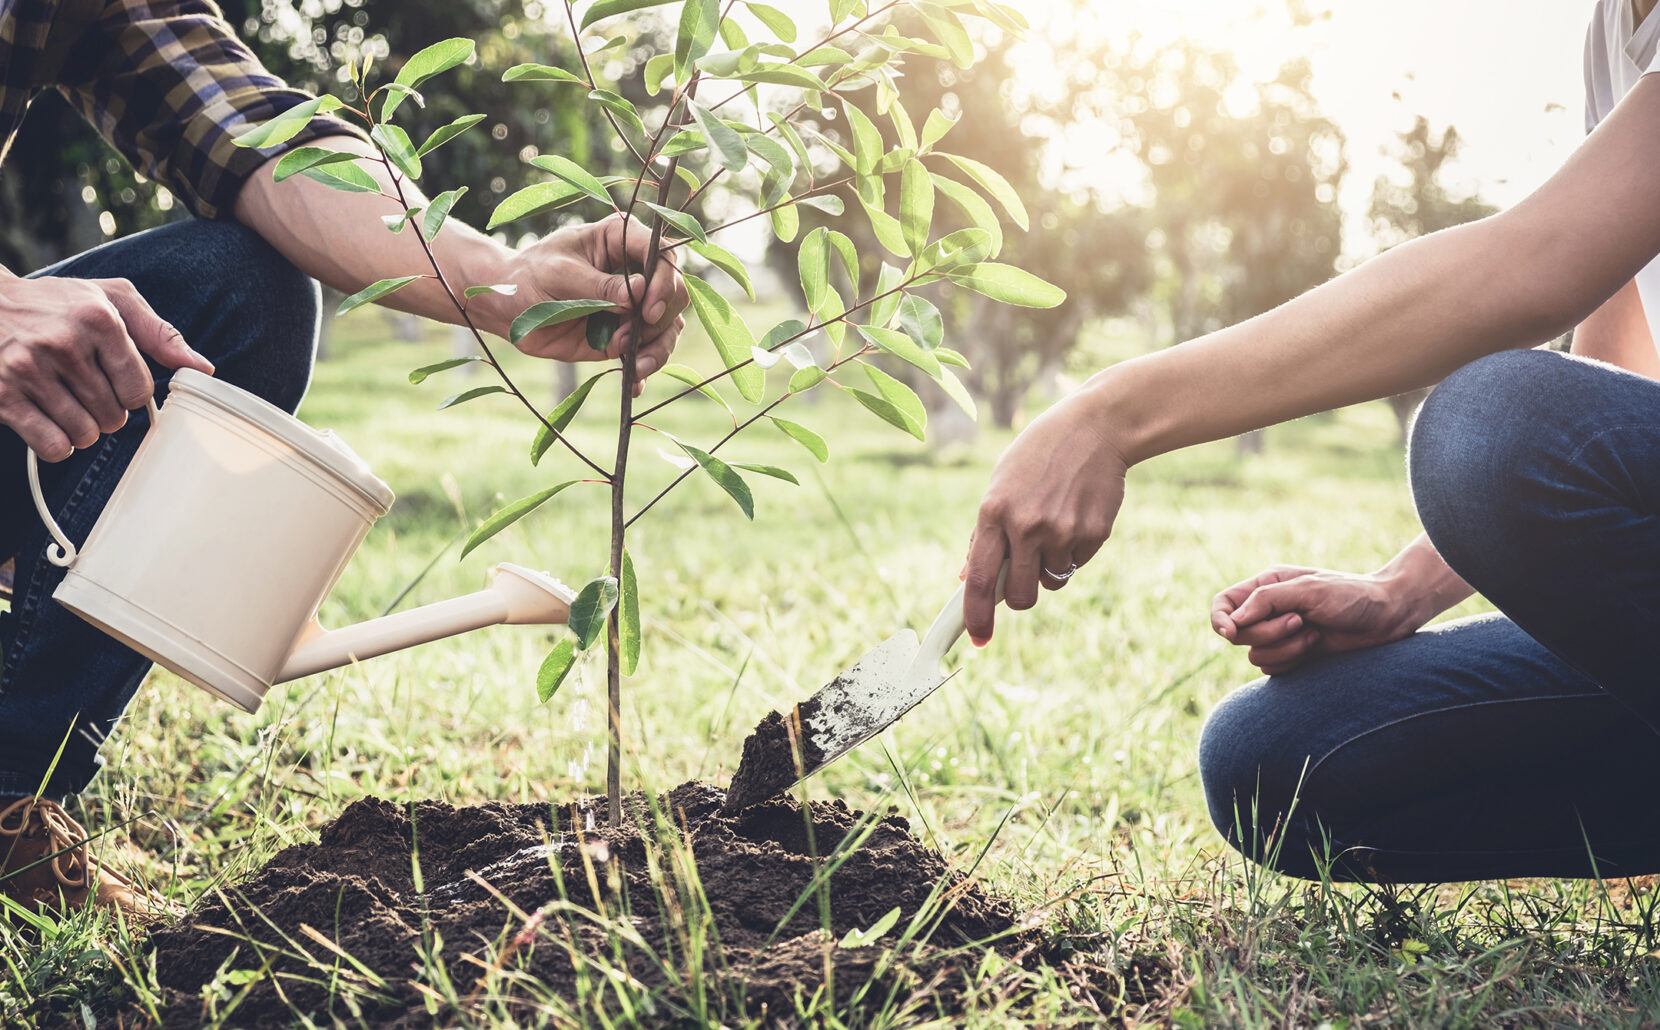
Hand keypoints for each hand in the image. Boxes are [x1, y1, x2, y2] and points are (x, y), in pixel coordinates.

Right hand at [0, 274, 212, 460]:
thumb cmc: (56, 303)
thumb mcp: (111, 299)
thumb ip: (159, 333)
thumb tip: (204, 368)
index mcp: (97, 319)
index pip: (140, 389)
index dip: (132, 393)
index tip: (117, 382)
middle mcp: (62, 343)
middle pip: (114, 416)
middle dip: (107, 412)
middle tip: (87, 391)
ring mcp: (27, 370)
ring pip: (85, 434)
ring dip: (83, 429)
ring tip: (68, 403)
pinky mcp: (2, 395)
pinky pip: (52, 446)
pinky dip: (58, 444)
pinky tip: (50, 421)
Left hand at [489, 213, 687, 396]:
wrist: (508, 307)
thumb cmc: (529, 275)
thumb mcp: (560, 274)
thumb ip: (598, 285)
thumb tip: (638, 292)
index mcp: (621, 240)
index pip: (662, 255)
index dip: (664, 281)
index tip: (647, 309)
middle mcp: (635, 271)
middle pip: (674, 292)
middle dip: (661, 317)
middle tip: (634, 334)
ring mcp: (632, 306)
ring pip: (668, 325)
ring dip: (658, 347)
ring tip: (637, 365)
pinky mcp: (624, 334)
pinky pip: (647, 351)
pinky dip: (645, 369)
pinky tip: (635, 385)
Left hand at [963, 388, 1127, 645]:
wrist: (1096, 427)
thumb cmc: (1039, 455)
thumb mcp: (1002, 483)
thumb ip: (984, 532)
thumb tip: (967, 577)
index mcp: (994, 512)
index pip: (979, 579)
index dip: (976, 616)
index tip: (978, 639)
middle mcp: (1026, 526)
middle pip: (1020, 596)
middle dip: (1021, 597)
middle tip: (1025, 576)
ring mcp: (1062, 531)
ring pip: (1052, 581)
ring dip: (1050, 567)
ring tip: (1055, 524)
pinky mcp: (1094, 533)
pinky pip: (1077, 563)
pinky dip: (1075, 551)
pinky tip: (1076, 515)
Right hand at [1210, 565, 1424, 675]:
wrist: (1387, 617)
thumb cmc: (1351, 595)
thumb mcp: (1308, 589)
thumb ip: (1266, 600)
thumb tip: (1233, 621)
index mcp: (1265, 586)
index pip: (1223, 604)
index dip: (1219, 620)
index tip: (1231, 632)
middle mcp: (1267, 610)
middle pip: (1238, 634)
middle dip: (1267, 633)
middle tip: (1299, 622)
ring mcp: (1279, 635)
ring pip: (1254, 654)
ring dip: (1285, 649)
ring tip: (1313, 635)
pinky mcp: (1292, 656)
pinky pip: (1272, 669)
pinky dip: (1291, 661)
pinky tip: (1315, 647)